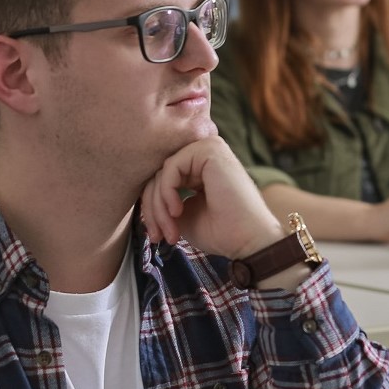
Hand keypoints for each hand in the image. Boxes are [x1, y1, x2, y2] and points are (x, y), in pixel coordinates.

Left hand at [140, 136, 285, 260]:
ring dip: (158, 205)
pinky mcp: (210, 150)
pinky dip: (166, 193)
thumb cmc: (221, 232)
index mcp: (202, 167)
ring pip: (162, 172)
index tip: (156, 235)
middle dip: (153, 208)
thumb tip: (140, 195)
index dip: (153, 207)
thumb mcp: (182, 215)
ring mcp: (210, 148)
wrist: (249, 240)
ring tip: (169, 231)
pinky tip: (177, 212)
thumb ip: (164, 198)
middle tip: (157, 236)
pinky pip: (171, 167)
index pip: (163, 179)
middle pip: (159, 174)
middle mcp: (206, 153)